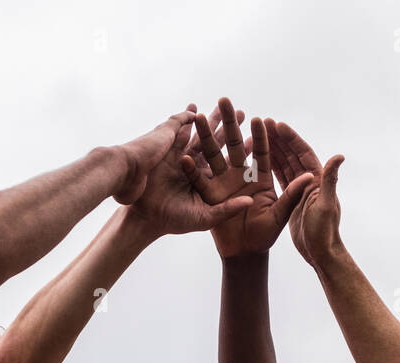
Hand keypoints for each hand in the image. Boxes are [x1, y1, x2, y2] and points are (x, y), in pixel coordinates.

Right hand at [121, 103, 253, 236]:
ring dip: (210, 120)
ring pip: (200, 136)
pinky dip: (186, 120)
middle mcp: (199, 169)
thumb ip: (228, 209)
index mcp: (211, 183)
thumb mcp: (206, 218)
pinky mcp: (169, 153)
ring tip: (221, 105)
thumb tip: (250, 202)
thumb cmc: (174, 222)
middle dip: (229, 129)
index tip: (254, 138)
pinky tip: (195, 107)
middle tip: (240, 112)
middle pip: (218, 145)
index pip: (231, 164)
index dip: (243, 151)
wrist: (145, 215)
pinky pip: (180, 133)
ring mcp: (184, 159)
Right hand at [179, 97, 312, 257]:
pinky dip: (192, 169)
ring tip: (197, 117)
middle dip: (229, 123)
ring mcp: (223, 183)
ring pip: (214, 155)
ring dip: (205, 136)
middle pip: (235, 145)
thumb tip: (311, 176)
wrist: (245, 253)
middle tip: (224, 100)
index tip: (258, 118)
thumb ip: (293, 195)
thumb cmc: (266, 237)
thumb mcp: (282, 216)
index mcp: (261, 178)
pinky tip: (184, 155)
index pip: (262, 152)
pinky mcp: (209, 195)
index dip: (261, 135)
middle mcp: (241, 176)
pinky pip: (199, 180)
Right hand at [265, 120, 343, 268]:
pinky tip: (256, 158)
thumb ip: (330, 180)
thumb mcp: (325, 205)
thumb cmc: (323, 232)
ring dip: (272, 148)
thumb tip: (339, 156)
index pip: (302, 153)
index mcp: (317, 180)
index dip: (290, 138)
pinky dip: (269, 166)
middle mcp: (309, 181)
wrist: (319, 253)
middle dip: (278, 138)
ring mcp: (299, 190)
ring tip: (257, 134)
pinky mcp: (290, 199)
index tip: (277, 124)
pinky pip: (278, 177)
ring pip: (283, 163)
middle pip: (291, 154)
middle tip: (263, 122)